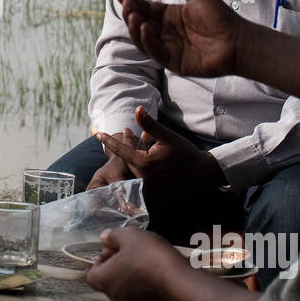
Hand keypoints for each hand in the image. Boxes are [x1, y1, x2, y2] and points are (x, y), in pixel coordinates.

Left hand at [86, 227, 183, 300]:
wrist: (180, 281)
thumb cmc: (150, 257)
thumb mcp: (130, 236)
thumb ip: (113, 236)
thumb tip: (104, 237)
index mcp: (104, 281)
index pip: (92, 274)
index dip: (101, 260)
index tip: (115, 249)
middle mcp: (115, 298)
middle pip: (110, 282)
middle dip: (118, 267)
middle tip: (132, 253)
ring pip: (127, 290)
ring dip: (132, 277)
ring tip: (147, 262)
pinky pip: (143, 298)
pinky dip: (147, 288)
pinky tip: (158, 276)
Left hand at [96, 107, 225, 194]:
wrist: (202, 174)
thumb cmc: (185, 154)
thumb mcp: (167, 137)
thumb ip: (150, 125)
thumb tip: (136, 109)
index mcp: (143, 164)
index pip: (120, 150)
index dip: (108, 140)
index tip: (97, 133)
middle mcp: (142, 177)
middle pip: (127, 159)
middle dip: (126, 144)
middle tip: (127, 131)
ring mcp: (147, 187)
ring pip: (134, 168)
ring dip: (134, 154)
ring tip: (140, 140)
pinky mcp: (153, 191)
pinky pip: (142, 176)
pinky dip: (141, 165)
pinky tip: (147, 155)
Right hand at [116, 0, 246, 76]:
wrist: (238, 41)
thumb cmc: (220, 16)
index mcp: (170, 15)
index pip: (145, 8)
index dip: (132, 2)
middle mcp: (166, 32)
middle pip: (140, 23)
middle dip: (131, 14)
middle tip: (128, 5)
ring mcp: (169, 47)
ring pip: (143, 39)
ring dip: (135, 28)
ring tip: (133, 16)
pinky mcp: (173, 62)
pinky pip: (155, 52)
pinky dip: (147, 41)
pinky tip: (146, 28)